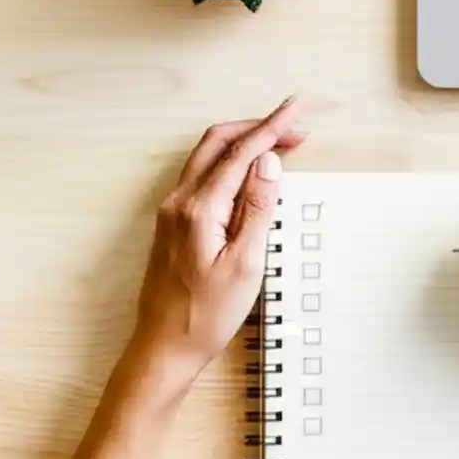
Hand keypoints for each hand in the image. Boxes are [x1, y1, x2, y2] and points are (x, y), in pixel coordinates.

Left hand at [134, 99, 306, 371]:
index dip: (271, 127)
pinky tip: (249, 177)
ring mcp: (172, 212)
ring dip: (242, 144)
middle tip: (294, 128)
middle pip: (218, 142)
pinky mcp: (173, 224)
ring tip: (278, 147)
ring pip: (208, 157)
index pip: (240, 153)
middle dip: (257, 128)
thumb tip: (269, 163)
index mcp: (198, 210)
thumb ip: (258, 209)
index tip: (295, 110)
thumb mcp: (245, 265)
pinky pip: (202, 177)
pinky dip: (229, 165)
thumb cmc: (204, 316)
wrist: (164, 348)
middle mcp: (179, 203)